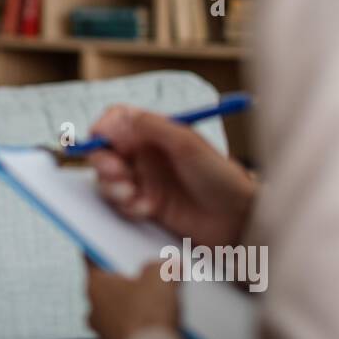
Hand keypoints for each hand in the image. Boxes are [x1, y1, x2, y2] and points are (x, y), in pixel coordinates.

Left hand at [84, 254, 177, 338]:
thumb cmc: (148, 315)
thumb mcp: (160, 277)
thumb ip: (162, 267)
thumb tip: (169, 266)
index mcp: (95, 285)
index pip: (91, 259)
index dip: (99, 249)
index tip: (101, 244)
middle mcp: (93, 310)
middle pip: (106, 288)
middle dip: (124, 282)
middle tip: (144, 275)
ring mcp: (103, 334)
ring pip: (115, 314)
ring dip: (131, 309)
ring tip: (157, 304)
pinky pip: (127, 335)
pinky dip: (138, 331)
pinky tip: (158, 328)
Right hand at [87, 105, 255, 247]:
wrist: (239, 220)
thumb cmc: (221, 176)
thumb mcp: (187, 144)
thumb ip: (150, 127)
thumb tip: (116, 118)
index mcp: (155, 133)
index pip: (117, 121)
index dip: (103, 128)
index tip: (98, 139)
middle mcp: (146, 155)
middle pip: (106, 152)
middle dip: (104, 163)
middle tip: (116, 173)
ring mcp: (145, 181)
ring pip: (108, 180)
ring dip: (113, 187)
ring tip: (132, 195)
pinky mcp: (146, 206)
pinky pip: (120, 205)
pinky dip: (127, 206)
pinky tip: (147, 209)